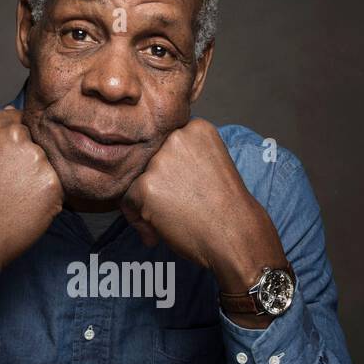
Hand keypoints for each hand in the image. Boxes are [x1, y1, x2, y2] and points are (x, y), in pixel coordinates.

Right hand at [0, 107, 62, 328]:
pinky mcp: (52, 183)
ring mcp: (37, 158)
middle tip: (8, 187)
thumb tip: (14, 112)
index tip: (6, 164)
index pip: (20, 122)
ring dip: (39, 182)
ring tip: (14, 200)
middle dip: (29, 163)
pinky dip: (46, 201)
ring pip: (49, 167)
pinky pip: (57, 189)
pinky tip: (25, 210)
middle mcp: (16, 135)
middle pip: (37, 144)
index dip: (15, 146)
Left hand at [119, 118, 285, 293]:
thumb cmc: (227, 208)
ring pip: (136, 180)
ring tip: (170, 220)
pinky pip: (127, 201)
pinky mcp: (146, 186)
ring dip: (146, 203)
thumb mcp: (212, 164)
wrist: (235, 235)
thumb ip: (185, 158)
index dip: (170, 170)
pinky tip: (157, 232)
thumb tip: (153, 169)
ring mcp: (159, 161)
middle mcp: (176, 138)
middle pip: (149, 160)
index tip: (180, 188)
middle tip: (176, 207)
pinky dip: (138, 220)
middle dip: (157, 185)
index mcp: (196, 128)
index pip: (166, 143)